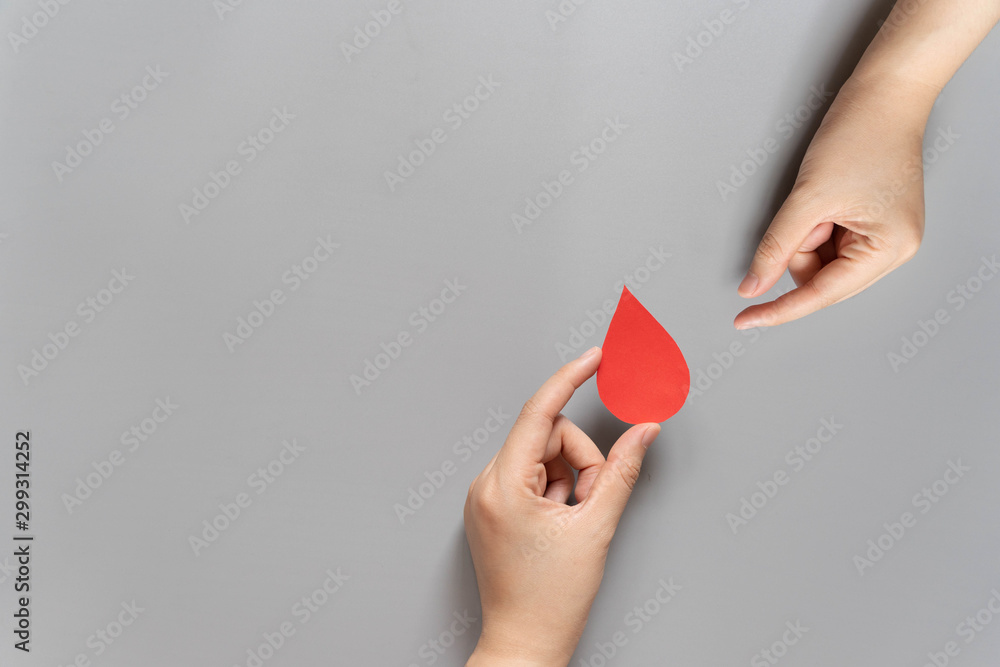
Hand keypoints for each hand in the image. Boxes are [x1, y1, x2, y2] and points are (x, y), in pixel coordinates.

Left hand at [464, 347, 659, 666]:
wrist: (524, 641)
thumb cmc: (551, 598)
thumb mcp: (597, 528)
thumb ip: (623, 471)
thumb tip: (644, 431)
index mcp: (504, 485)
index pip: (540, 412)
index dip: (570, 379)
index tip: (593, 357)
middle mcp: (486, 484)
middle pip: (547, 435)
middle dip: (580, 461)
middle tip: (590, 503)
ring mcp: (485, 495)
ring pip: (542, 454)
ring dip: (569, 477)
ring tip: (573, 520)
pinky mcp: (491, 505)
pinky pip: (530, 473)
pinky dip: (555, 487)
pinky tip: (558, 521)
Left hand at [734, 74, 935, 327]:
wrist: (884, 95)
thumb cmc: (860, 135)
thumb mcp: (808, 198)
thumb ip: (776, 248)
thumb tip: (753, 286)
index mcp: (890, 249)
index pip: (822, 295)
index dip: (779, 310)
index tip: (745, 321)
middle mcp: (895, 251)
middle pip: (822, 279)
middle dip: (803, 248)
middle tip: (809, 211)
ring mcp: (886, 239)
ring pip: (821, 262)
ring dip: (809, 234)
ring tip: (825, 196)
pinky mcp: (873, 226)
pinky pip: (830, 243)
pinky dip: (817, 226)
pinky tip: (828, 199)